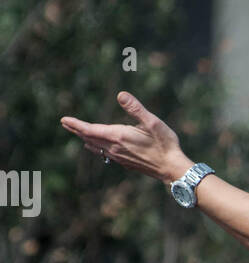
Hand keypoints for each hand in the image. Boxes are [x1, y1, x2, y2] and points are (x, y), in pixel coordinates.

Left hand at [60, 91, 190, 184]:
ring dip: (84, 138)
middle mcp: (115, 148)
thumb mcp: (152, 122)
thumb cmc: (164, 144)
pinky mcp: (124, 162)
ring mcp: (119, 157)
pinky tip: (94, 147)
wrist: (170, 168)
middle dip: (76, 130)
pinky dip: (95, 147)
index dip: (76, 124)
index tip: (64, 120)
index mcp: (119, 136)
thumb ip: (135, 108)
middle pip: (90, 138)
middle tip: (64, 123)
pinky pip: (104, 153)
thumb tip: (120, 94)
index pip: (91, 130)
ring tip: (77, 132)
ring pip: (96, 146)